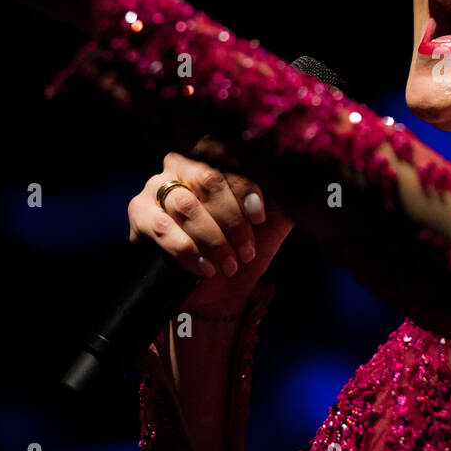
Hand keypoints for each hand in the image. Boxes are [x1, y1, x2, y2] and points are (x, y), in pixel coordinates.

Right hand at [129, 152, 293, 317]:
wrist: (215, 292)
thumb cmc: (244, 249)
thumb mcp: (272, 224)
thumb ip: (288, 198)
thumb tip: (313, 181)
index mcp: (216, 158)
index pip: (231, 162)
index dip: (247, 188)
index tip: (260, 217)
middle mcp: (183, 164)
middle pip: (208, 178)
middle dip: (231, 219)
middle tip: (246, 251)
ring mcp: (156, 187)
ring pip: (186, 205)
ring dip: (213, 239)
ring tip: (229, 264)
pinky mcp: (138, 213)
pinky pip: (161, 227)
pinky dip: (187, 250)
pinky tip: (205, 268)